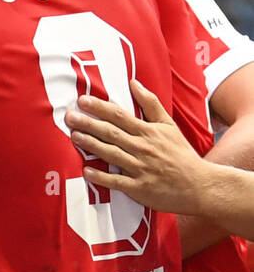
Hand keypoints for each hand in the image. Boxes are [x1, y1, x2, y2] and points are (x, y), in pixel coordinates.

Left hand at [64, 80, 208, 213]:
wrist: (201, 185)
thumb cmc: (181, 154)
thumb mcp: (169, 126)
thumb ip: (150, 104)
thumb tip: (133, 83)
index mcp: (149, 132)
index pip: (120, 116)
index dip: (100, 108)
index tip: (82, 101)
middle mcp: (143, 148)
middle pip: (112, 133)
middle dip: (89, 124)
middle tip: (69, 117)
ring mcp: (141, 169)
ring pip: (112, 154)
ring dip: (91, 145)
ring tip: (73, 136)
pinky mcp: (139, 188)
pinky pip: (117, 182)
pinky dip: (101, 177)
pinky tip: (86, 171)